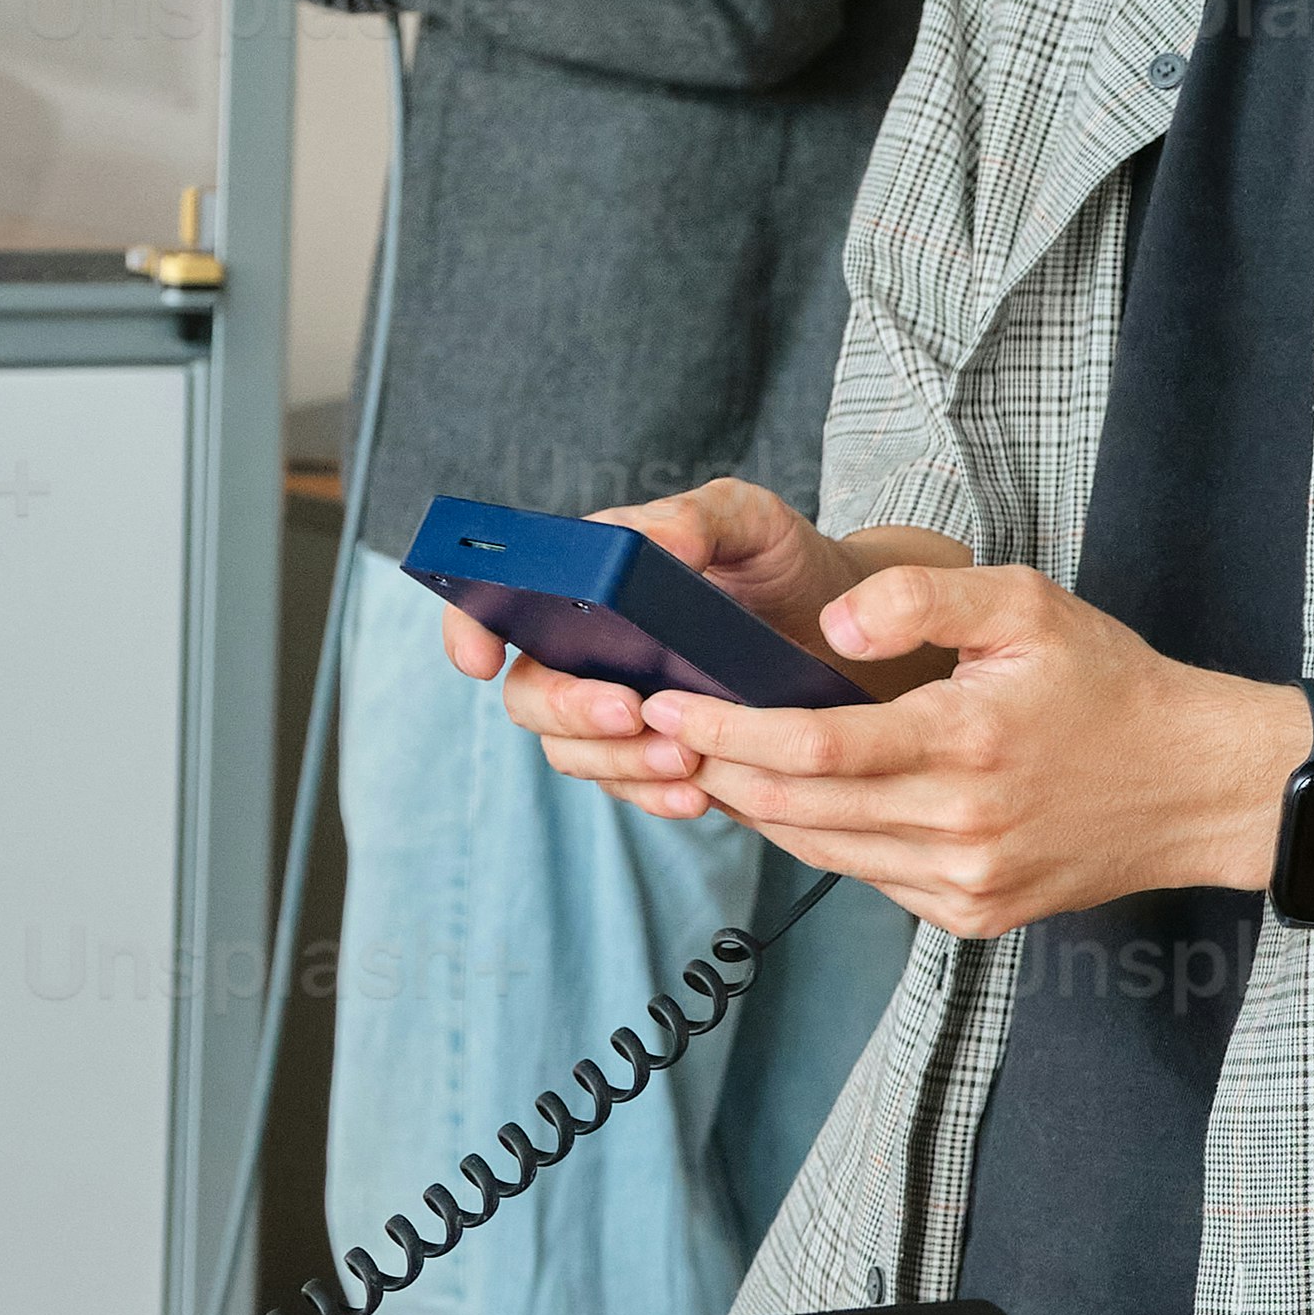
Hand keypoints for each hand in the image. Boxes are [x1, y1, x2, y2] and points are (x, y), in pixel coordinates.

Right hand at [457, 481, 949, 823]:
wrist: (844, 628)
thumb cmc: (782, 561)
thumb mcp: (749, 520)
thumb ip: (696, 518)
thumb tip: (645, 543)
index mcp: (587, 581)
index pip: (496, 602)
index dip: (469, 628)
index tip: (480, 660)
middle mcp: (586, 648)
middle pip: (531, 694)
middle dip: (570, 709)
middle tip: (629, 710)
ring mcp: (616, 708)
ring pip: (574, 754)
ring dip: (621, 763)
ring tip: (688, 755)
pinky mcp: (654, 757)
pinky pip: (630, 790)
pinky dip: (657, 796)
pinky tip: (699, 793)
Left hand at [643, 559, 1301, 936]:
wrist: (1194, 785)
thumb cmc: (1108, 682)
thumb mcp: (1025, 604)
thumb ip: (922, 597)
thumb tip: (835, 628)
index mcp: (966, 741)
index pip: (809, 744)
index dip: (722, 728)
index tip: (666, 704)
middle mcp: (959, 825)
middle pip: (794, 805)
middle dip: (715, 767)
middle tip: (662, 731)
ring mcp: (962, 882)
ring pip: (818, 850)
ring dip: (755, 807)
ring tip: (711, 760)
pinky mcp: (968, 915)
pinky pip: (865, 877)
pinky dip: (819, 838)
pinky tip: (798, 798)